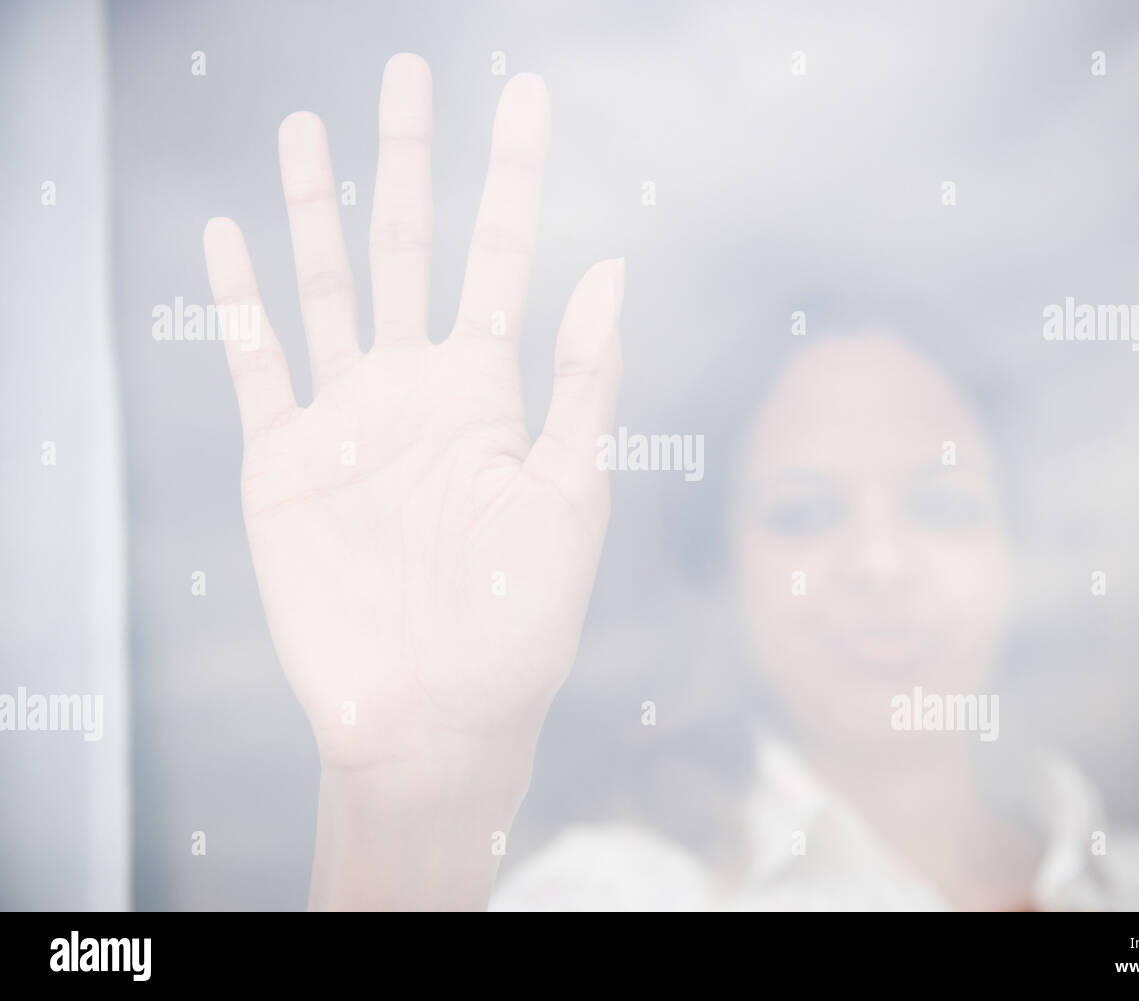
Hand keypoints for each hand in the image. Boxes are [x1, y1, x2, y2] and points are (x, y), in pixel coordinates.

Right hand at [203, 54, 623, 776]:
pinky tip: (230, 236)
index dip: (511, 177)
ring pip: (326, 288)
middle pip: (406, 248)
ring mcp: (345, 422)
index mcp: (487, 394)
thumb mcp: (571, 496)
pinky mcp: (282, 462)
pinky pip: (254, 364)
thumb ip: (585, 383)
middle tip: (407, 73)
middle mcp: (414, 392)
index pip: (501, 258)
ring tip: (304, 132)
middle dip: (406, 162)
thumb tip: (612, 270)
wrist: (432, 712)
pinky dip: (238, 301)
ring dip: (313, 209)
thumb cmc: (517, 621)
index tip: (519, 97)